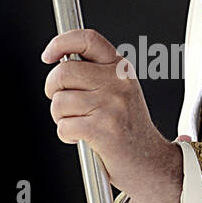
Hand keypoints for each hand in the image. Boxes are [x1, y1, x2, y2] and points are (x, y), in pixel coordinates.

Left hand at [41, 28, 182, 202]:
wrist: (152, 163)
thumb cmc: (129, 128)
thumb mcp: (120, 90)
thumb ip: (95, 73)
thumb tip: (59, 62)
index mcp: (120, 68)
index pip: (88, 40)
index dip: (61, 42)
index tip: (49, 55)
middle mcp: (117, 82)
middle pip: (63, 72)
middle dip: (52, 89)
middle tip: (62, 101)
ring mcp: (110, 104)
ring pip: (60, 102)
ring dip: (60, 117)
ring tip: (79, 123)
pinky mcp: (103, 128)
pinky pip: (64, 126)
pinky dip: (66, 135)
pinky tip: (82, 137)